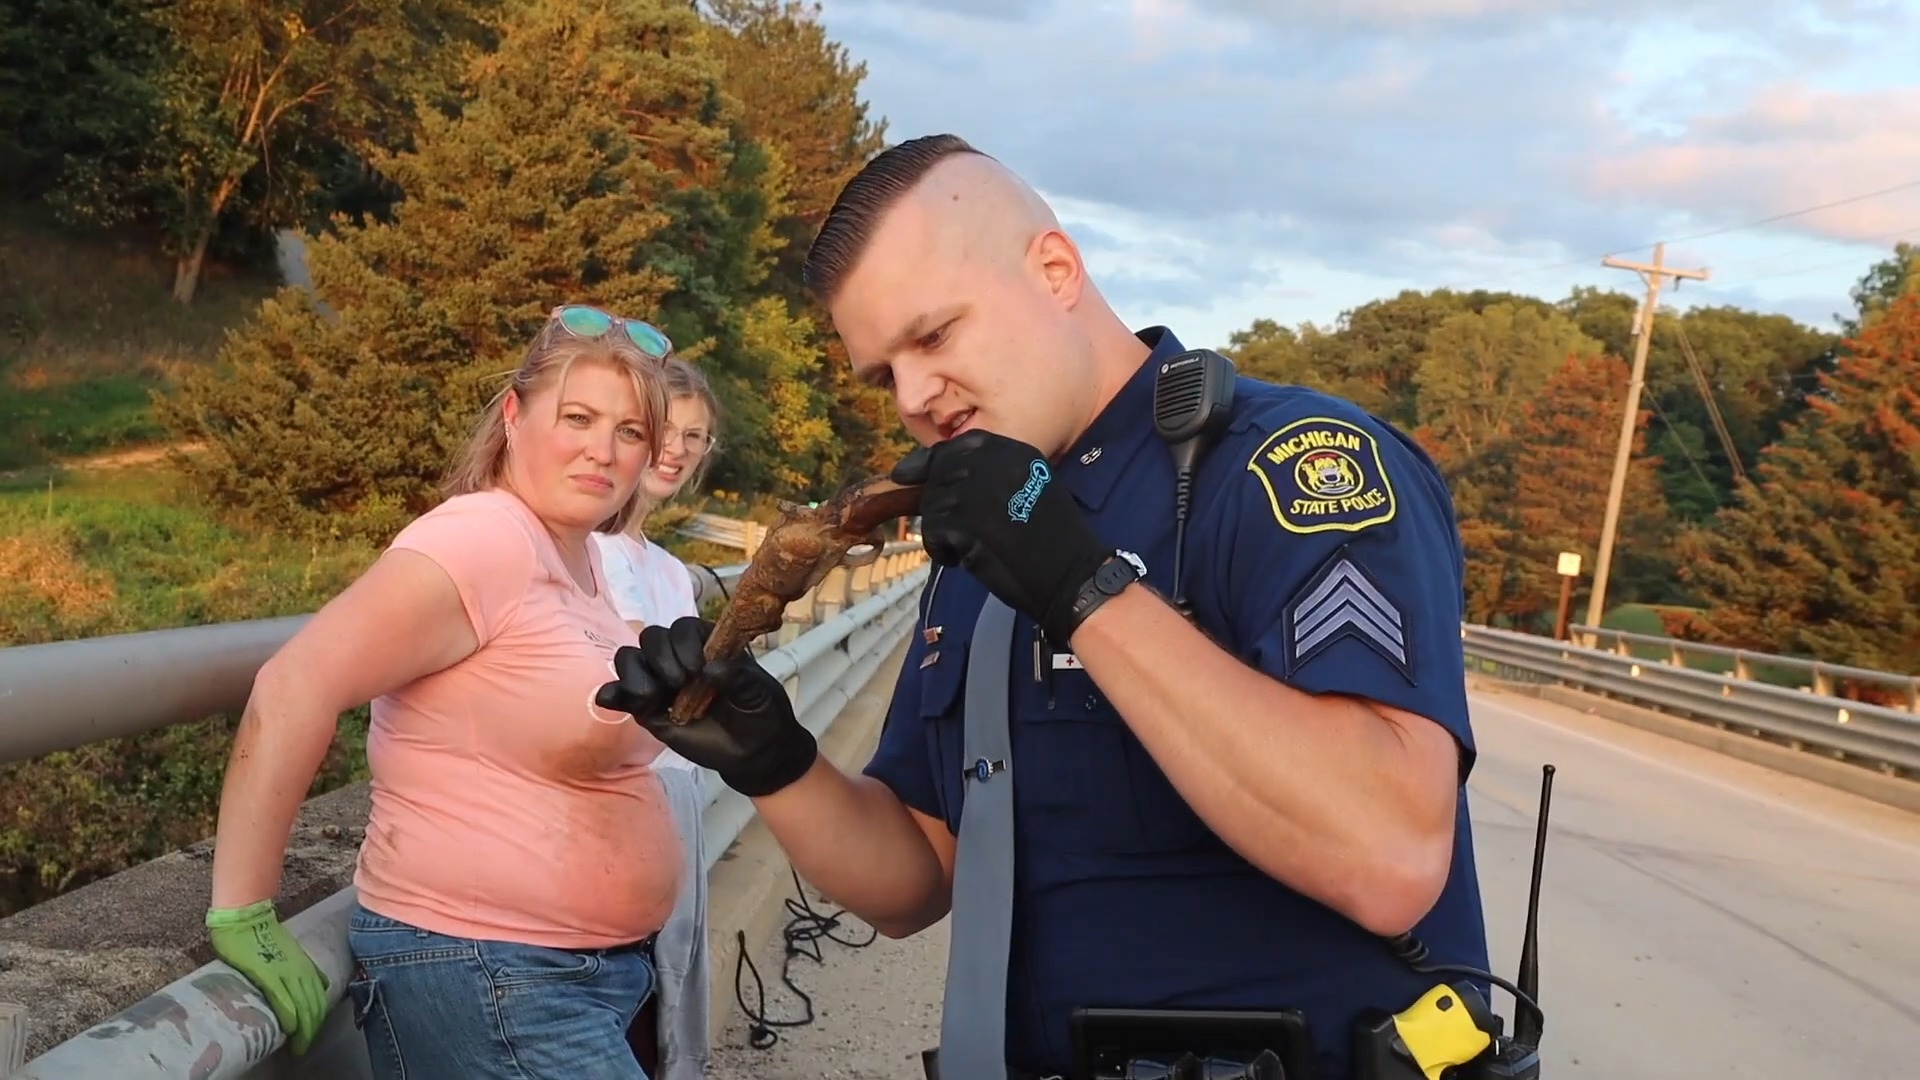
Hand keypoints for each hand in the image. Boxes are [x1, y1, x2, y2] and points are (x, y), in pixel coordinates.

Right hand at [206, 899, 330, 1054]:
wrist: (246, 916)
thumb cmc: (264, 934)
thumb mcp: (293, 952)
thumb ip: (306, 969)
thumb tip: (321, 983)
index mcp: (305, 966)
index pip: (317, 1000)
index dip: (316, 1021)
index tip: (310, 1036)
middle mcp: (300, 971)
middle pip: (313, 1006)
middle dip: (311, 1030)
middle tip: (303, 1048)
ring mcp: (285, 972)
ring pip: (302, 1006)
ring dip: (302, 1030)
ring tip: (299, 1046)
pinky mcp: (267, 974)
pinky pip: (282, 998)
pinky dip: (289, 1015)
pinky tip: (290, 1029)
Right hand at [594, 616, 818, 796]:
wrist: (755, 751)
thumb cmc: (759, 712)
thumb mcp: (757, 693)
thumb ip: (737, 678)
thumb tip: (711, 669)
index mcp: (706, 645)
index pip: (683, 628)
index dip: (684, 642)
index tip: (699, 668)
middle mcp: (679, 658)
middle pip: (652, 638)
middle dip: (661, 656)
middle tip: (681, 683)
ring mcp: (661, 683)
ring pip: (631, 660)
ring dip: (635, 672)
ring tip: (654, 696)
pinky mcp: (648, 710)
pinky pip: (622, 696)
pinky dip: (612, 693)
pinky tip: (609, 698)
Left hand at [892, 430, 1110, 643]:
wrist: (1069, 572)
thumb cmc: (1054, 538)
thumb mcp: (1030, 485)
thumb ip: (991, 473)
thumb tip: (936, 472)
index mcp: (1011, 450)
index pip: (958, 446)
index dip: (931, 461)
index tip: (909, 474)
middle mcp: (991, 463)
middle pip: (939, 475)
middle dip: (939, 503)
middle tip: (955, 530)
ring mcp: (975, 491)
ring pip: (933, 506)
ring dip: (943, 531)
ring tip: (969, 548)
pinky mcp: (963, 523)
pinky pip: (934, 534)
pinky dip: (943, 551)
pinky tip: (965, 560)